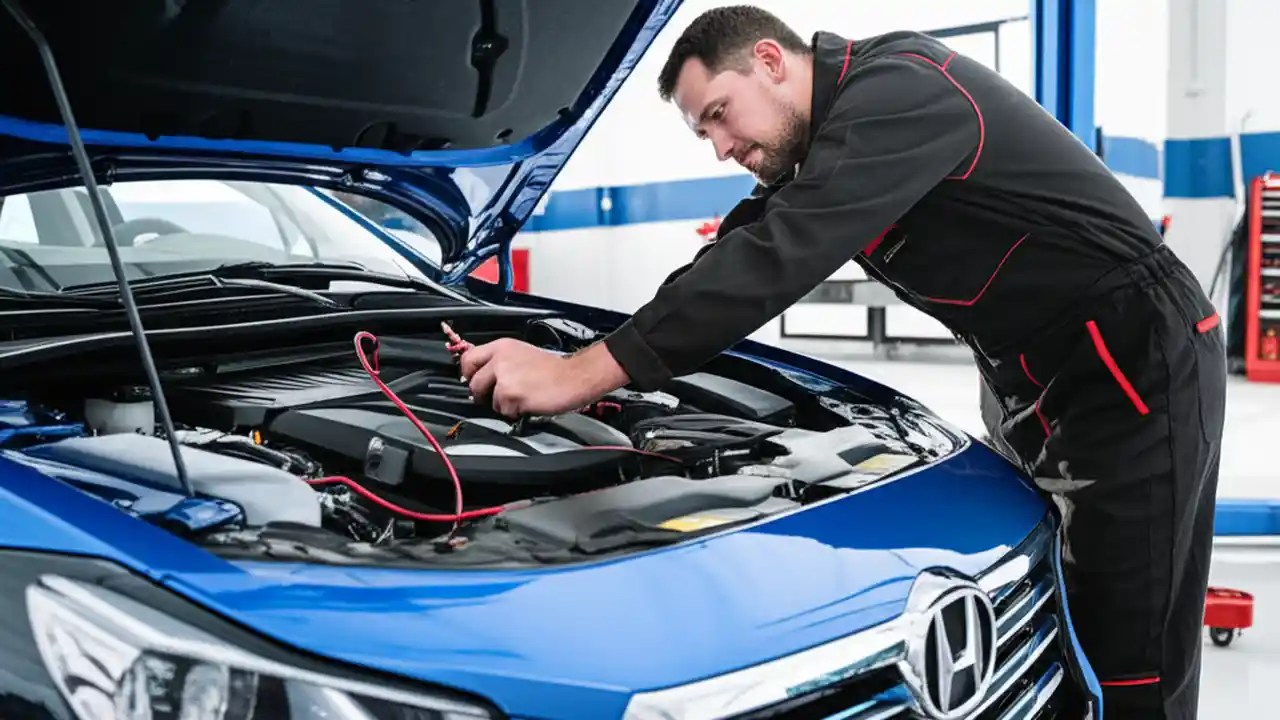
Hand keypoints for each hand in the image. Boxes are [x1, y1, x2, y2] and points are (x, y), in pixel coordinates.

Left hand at [459, 339, 597, 416]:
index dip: (469, 373)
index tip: (474, 380)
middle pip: (474, 383)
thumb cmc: (553, 369)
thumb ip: (500, 361)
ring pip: (489, 400)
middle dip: (483, 394)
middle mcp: (500, 360)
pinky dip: (514, 412)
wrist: (574, 377)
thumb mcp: (521, 353)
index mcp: (501, 347)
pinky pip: (503, 411)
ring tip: (521, 397)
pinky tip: (528, 403)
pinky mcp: (512, 396)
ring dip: (502, 404)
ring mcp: (505, 379)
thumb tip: (481, 375)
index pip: (469, 358)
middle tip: (497, 396)